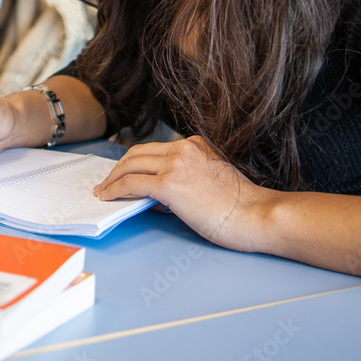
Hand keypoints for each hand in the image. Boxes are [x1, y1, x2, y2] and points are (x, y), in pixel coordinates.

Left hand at [93, 136, 276, 252]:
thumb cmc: (242, 207)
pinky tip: (108, 197)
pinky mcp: (170, 184)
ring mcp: (176, 164)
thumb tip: (157, 194)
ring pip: (131, 165)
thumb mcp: (212, 179)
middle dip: (118, 168)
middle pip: (138, 154)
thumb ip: (186, 177)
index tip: (122, 172)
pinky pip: (132, 183)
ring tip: (103, 191)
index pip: (154, 150)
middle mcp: (183, 148)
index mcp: (194, 144)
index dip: (134, 161)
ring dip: (113, 179)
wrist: (257, 215)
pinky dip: (116, 189)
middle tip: (106, 182)